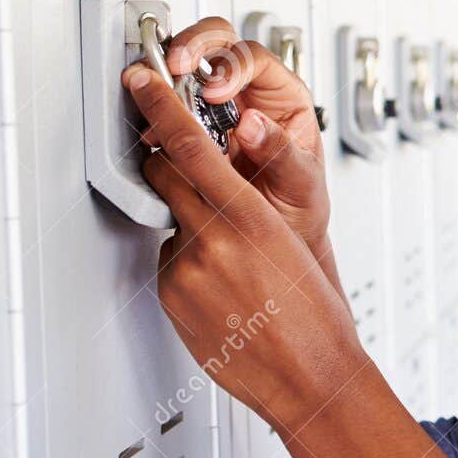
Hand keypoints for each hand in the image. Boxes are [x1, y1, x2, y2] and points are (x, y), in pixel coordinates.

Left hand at [122, 61, 366, 432]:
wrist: (310, 377)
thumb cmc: (315, 315)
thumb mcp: (295, 244)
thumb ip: (248, 212)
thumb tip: (215, 193)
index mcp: (251, 218)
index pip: (191, 146)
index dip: (160, 105)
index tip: (142, 81)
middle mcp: (212, 242)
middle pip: (165, 176)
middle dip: (170, 165)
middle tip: (180, 163)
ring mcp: (185, 272)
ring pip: (172, 223)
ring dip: (192, 227)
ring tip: (231, 263)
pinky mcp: (170, 298)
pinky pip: (169, 261)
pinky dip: (189, 264)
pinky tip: (220, 287)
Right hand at [156, 17, 330, 254]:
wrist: (281, 235)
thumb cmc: (300, 203)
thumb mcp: (302, 181)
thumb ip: (283, 152)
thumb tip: (254, 123)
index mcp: (284, 98)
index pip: (256, 58)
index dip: (232, 66)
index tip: (215, 91)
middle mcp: (250, 93)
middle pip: (218, 42)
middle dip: (192, 46)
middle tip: (175, 65)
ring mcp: (217, 108)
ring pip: (188, 66)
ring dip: (166, 74)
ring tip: (155, 92)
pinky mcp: (192, 127)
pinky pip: (169, 105)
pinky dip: (155, 110)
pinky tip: (153, 128)